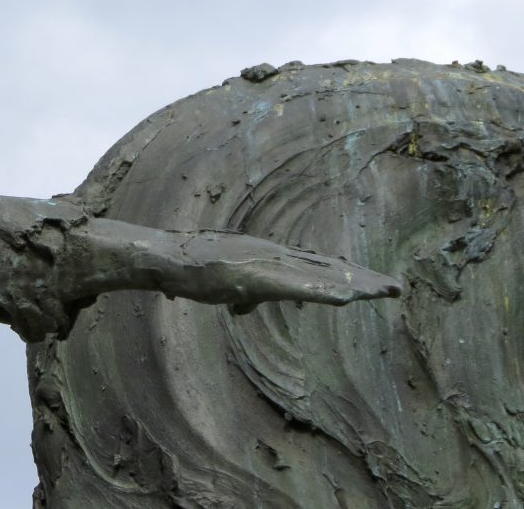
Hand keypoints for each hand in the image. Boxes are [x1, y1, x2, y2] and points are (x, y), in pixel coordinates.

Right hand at [161, 229, 401, 308]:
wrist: (167, 259)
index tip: (370, 279)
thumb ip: (239, 292)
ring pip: (318, 277)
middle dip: (361, 278)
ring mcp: (267, 265)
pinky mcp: (258, 277)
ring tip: (384, 291)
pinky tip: (345, 297)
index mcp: (267, 256)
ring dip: (353, 284)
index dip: (343, 272)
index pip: (313, 265)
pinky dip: (322, 292)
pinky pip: (296, 287)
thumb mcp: (221, 284)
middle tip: (395, 288)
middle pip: (325, 268)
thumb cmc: (189, 270)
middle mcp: (273, 255)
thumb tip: (246, 306)